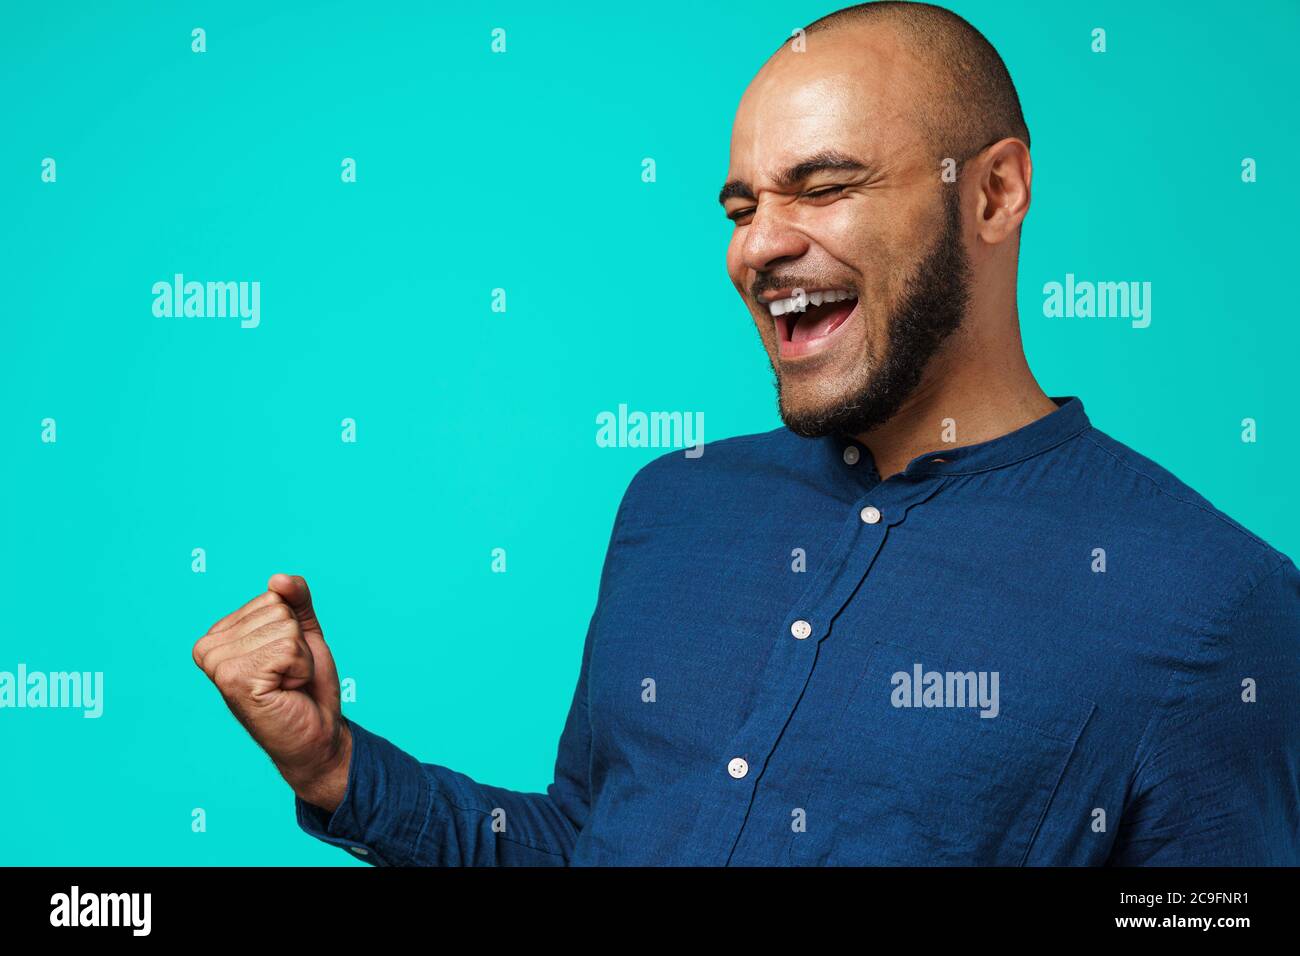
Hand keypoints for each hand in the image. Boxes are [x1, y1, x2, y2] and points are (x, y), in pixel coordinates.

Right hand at [193, 574, 350, 810]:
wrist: (317, 732)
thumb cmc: (306, 686)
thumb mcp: (303, 632)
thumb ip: (294, 598)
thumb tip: (278, 578)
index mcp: (220, 634)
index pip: (272, 597)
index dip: (293, 628)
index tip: (284, 660)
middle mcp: (210, 648)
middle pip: (278, 610)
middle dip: (297, 643)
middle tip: (288, 675)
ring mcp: (219, 665)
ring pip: (284, 627)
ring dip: (300, 658)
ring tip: (287, 683)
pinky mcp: (235, 679)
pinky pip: (288, 648)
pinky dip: (300, 669)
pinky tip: (287, 690)